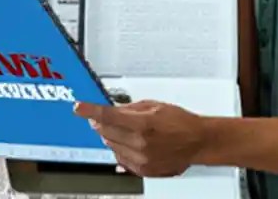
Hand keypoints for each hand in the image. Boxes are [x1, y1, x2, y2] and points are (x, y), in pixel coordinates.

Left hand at [74, 100, 207, 176]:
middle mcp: (140, 144)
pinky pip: (121, 160)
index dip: (90, 111)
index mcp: (143, 124)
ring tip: (126, 130)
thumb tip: (111, 110)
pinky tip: (129, 143)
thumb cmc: (181, 122)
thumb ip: (129, 108)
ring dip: (111, 137)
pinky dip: (120, 150)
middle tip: (102, 118)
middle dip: (101, 123)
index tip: (79, 108)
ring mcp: (142, 159)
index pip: (108, 116)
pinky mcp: (144, 170)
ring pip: (111, 146)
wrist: (198, 142)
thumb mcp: (154, 106)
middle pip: (106, 132)